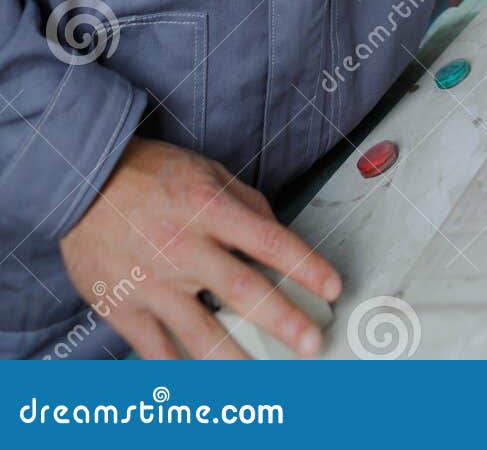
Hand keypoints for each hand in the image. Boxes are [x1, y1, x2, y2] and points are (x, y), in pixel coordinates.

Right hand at [59, 137, 341, 358]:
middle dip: (283, 320)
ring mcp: (152, 282)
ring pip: (201, 332)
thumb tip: (276, 230)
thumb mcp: (206, 169)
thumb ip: (244, 202)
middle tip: (312, 342)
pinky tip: (202, 389)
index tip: (333, 288)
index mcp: (208, 208)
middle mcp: (184, 247)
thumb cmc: (149, 173)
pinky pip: (156, 350)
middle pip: (243, 291)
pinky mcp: (123, 307)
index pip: (269, 241)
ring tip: (265, 383)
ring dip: (238, 361)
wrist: (81, 181)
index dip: (306, 267)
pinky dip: (180, 373)